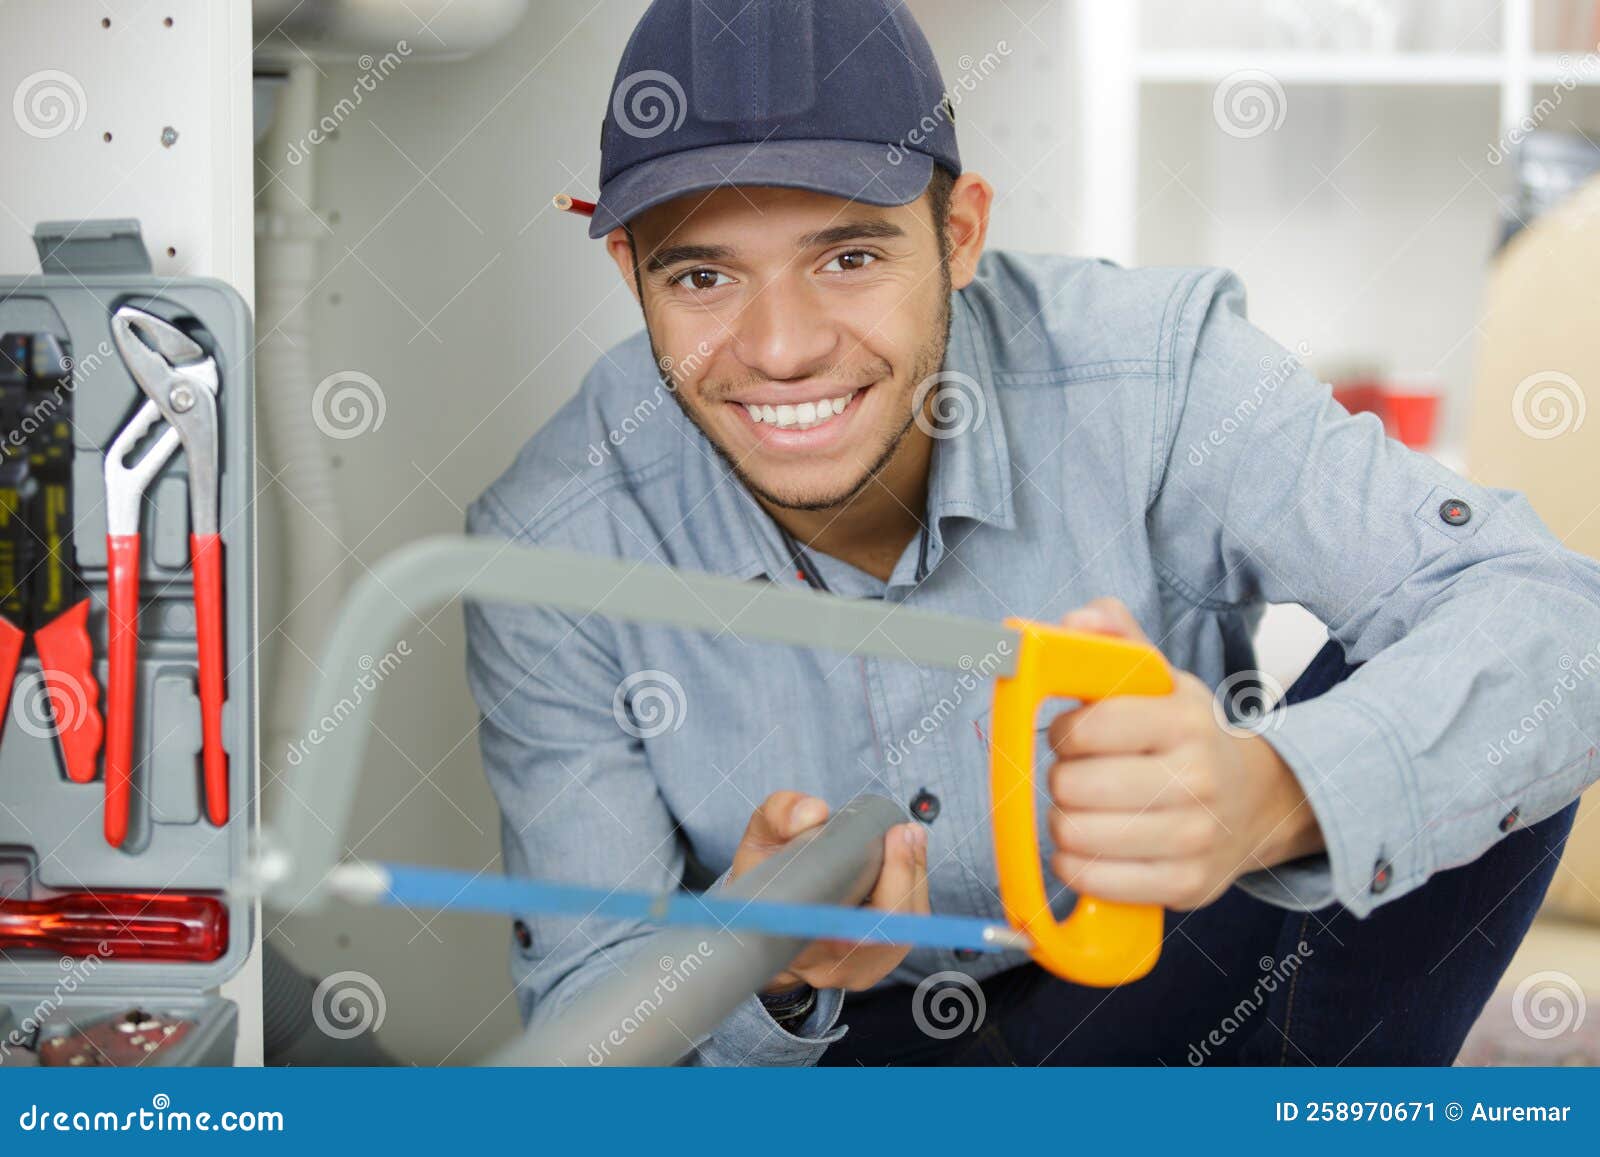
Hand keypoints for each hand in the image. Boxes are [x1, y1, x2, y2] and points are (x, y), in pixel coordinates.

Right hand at [728, 791, 928, 992]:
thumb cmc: (763, 880)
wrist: (766, 919)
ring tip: (910, 837)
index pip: (853, 927)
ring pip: (905, 928)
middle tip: (905, 829)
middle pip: (890, 928)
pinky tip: (911, 859)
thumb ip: (778, 815)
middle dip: (906, 872)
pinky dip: (913, 890)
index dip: (886, 882)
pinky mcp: (876, 965)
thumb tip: (814, 811)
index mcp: (799, 943)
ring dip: (914, 878)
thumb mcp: (758, 841)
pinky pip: (907, 929)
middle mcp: (831, 967)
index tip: (893, 836)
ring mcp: (857, 971)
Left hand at [1045, 598, 1323, 909]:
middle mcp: (1196, 780)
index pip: (1085, 727)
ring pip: (1075, 834)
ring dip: (1064, 821)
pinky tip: (1091, 844)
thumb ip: (1114, 638)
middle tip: (1082, 774)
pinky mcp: (1185, 885)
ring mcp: (1193, 838)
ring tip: (1087, 808)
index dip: (1064, 731)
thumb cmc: (1188, 737)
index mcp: (1184, 720)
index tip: (1075, 734)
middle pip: (1072, 786)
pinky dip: (1075, 863)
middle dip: (1062, 778)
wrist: (1260, 801)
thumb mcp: (1160, 678)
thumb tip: (1075, 620)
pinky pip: (1092, 878)